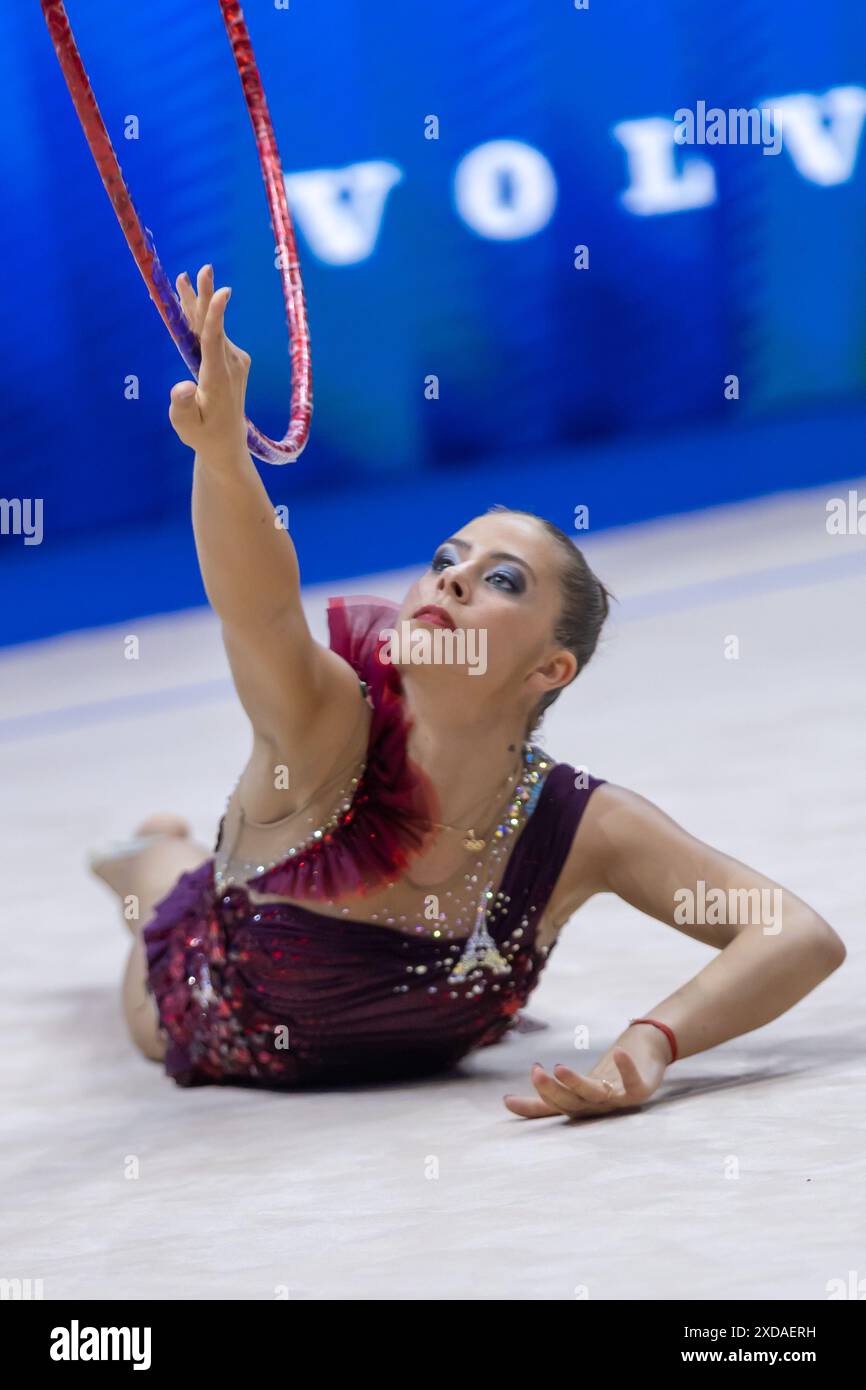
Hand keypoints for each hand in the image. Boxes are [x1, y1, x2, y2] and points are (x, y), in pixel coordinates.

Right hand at [168, 264, 250, 456]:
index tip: (223, 292)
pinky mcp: (234, 358)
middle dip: (205, 297)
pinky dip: (199, 319)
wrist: (226, 441)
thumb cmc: (202, 433)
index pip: (215, 340)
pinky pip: (213, 333)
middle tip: (204, 269)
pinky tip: (187, 303)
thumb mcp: (185, 425)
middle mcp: (230, 365)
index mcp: (217, 377)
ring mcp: (235, 360)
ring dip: (196, 304)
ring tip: (184, 279)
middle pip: (213, 325)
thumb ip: (182, 405)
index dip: (217, 315)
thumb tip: (182, 387)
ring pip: (211, 326)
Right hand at [503, 1032, 669, 1119]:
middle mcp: (597, 1105)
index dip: (536, 1101)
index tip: (513, 1092)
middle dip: (552, 1089)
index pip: (555, 1106)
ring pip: (594, 1093)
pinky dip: (626, 1068)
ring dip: (576, 1082)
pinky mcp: (640, 1089)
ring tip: (558, 1067)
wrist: (644, 1064)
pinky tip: (618, 1052)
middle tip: (535, 1071)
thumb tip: (506, 1102)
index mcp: (579, 1106)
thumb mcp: (572, 1089)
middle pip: (572, 1101)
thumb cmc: (604, 1081)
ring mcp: (618, 1099)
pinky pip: (633, 1081)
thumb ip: (544, 1099)